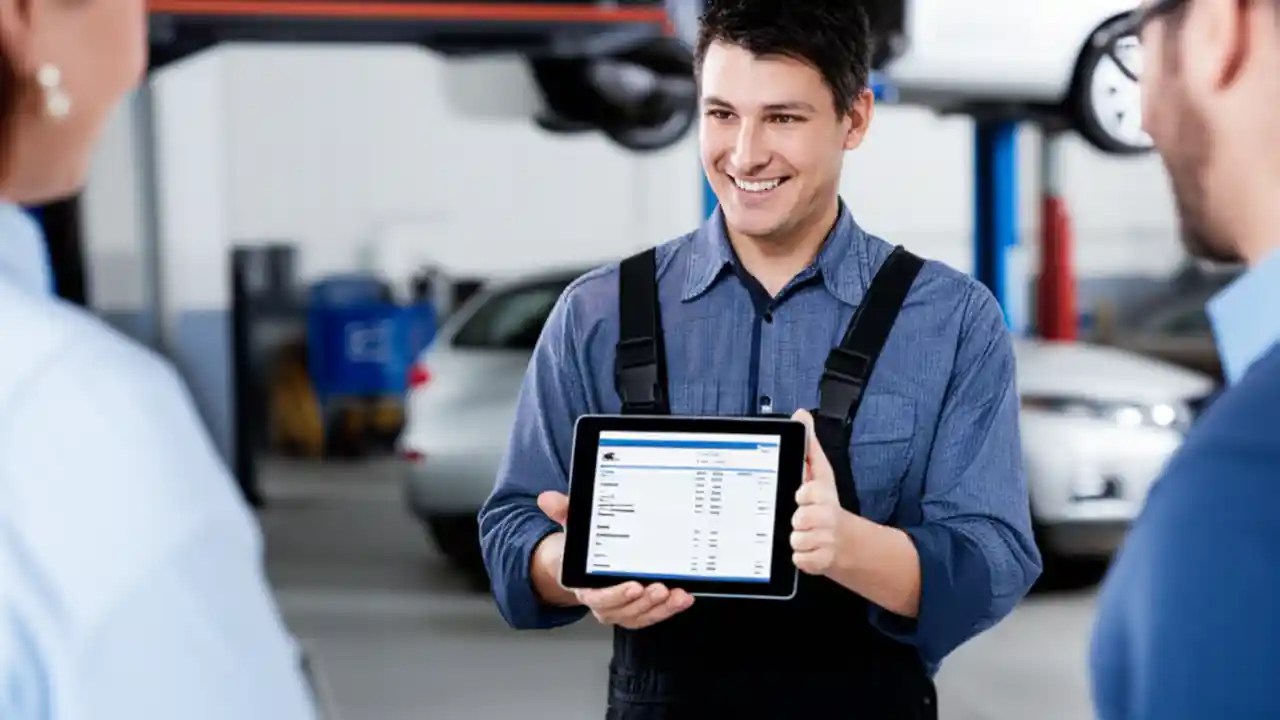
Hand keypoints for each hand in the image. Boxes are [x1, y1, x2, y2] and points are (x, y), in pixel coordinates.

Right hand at [535, 491, 694, 626]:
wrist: (581, 563)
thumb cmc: (579, 549)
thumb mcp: (571, 527)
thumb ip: (563, 512)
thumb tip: (548, 499)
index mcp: (583, 587)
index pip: (597, 598)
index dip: (616, 595)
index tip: (634, 585)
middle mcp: (603, 602)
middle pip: (623, 610)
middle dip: (644, 602)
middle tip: (660, 588)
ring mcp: (622, 608)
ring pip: (640, 616)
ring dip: (660, 608)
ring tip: (676, 595)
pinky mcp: (638, 608)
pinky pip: (653, 614)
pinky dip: (669, 609)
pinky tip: (683, 597)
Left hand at [790, 409, 842, 575]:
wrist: (849, 543)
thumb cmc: (827, 506)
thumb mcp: (820, 474)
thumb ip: (809, 445)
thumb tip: (801, 415)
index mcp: (825, 495)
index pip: (808, 492)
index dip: (802, 496)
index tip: (804, 497)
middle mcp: (829, 517)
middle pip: (799, 520)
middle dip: (797, 522)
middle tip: (805, 520)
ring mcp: (827, 541)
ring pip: (796, 541)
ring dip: (797, 540)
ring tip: (807, 534)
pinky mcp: (822, 562)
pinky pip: (798, 559)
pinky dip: (800, 558)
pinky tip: (810, 550)